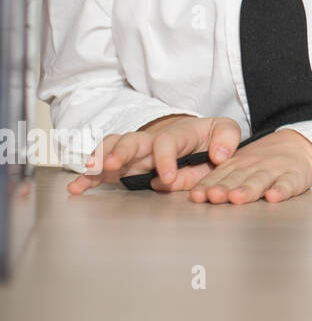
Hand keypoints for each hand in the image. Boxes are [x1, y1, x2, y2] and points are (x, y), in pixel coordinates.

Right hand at [68, 115, 241, 194]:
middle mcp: (151, 141)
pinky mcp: (123, 164)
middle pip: (133, 140)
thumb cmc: (208, 137)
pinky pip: (104, 168)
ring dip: (101, 158)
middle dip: (122, 151)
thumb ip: (226, 140)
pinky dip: (89, 177)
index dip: (165, 159)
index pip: (167, 142)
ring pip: (113, 148)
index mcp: (177, 134)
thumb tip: (218, 156)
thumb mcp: (224, 131)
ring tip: (90, 170)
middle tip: (114, 163)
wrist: (193, 137)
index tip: (167, 178)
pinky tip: (76, 188)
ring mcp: (135, 151)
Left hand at [187, 129, 311, 203]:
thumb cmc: (265, 164)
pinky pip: (288, 183)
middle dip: (225, 187)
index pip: (220, 175)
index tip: (197, 196)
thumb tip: (194, 196)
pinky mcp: (295, 176)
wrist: (301, 148)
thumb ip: (220, 179)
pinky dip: (281, 189)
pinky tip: (274, 196)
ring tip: (238, 197)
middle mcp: (254, 166)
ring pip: (260, 180)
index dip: (208, 185)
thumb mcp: (241, 165)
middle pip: (237, 178)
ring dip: (249, 189)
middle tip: (213, 196)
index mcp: (238, 164)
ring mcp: (275, 170)